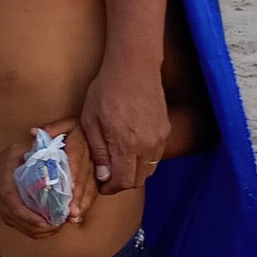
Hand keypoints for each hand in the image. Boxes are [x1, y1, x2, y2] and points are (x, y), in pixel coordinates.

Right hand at [0, 136, 64, 238]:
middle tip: (66, 219)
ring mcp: (8, 217)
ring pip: (30, 233)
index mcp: (7, 194)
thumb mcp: (15, 151)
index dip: (38, 220)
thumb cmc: (2, 161)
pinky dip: (42, 232)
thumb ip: (32, 150)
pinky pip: (28, 232)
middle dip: (49, 228)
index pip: (20, 212)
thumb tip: (53, 149)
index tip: (55, 221)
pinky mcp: (11, 221)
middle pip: (29, 228)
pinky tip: (53, 224)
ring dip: (48, 231)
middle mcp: (6, 209)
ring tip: (62, 221)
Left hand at [46, 118, 97, 224]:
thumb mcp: (65, 125)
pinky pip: (95, 192)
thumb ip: (51, 129)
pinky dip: (87, 204)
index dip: (75, 174)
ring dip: (83, 203)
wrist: (99, 129)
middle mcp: (92, 157)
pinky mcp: (99, 178)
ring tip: (74, 217)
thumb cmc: (77, 128)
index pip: (77, 158)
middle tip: (71, 211)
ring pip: (91, 188)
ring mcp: (98, 169)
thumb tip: (34, 133)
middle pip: (85, 178)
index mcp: (82, 142)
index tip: (70, 188)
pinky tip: (78, 217)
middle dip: (78, 196)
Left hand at [80, 56, 167, 192]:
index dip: (111, 188)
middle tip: (108, 177)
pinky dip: (144, 159)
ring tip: (118, 163)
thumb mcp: (91, 121)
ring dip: (133, 172)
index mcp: (126, 145)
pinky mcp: (166, 130)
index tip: (101, 186)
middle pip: (137, 180)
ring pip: (148, 169)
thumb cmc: (106, 91)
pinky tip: (131, 149)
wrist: (134, 68)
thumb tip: (104, 176)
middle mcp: (147, 146)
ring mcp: (159, 138)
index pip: (123, 181)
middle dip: (122, 183)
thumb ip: (99, 152)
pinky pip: (156, 155)